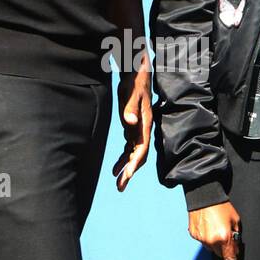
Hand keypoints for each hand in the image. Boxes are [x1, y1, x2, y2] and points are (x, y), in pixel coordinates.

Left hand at [111, 66, 151, 190]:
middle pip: (138, 156)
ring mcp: (138, 129)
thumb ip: (130, 108)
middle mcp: (143, 129)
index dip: (134, 162)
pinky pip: (128, 148)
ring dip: (126, 168)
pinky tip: (115, 168)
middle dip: (130, 172)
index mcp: (145, 124)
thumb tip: (130, 122)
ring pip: (133, 154)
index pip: (141, 148)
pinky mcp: (132, 127)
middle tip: (120, 186)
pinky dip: (122, 158)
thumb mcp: (131, 92)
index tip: (127, 174)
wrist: (136, 72)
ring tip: (117, 182)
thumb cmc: (134, 81)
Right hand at [188, 201, 242, 259]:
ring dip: (214, 243)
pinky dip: (206, 237)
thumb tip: (235, 248)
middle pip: (220, 254)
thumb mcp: (235, 221)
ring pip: (210, 248)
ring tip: (215, 228)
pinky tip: (207, 226)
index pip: (230, 259)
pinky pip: (202, 241)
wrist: (204, 195)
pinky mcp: (194, 234)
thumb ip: (236, 237)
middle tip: (226, 236)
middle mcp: (211, 241)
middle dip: (224, 249)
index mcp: (224, 238)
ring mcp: (201, 238)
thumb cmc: (222, 206)